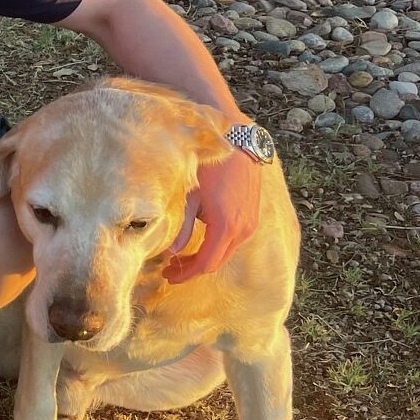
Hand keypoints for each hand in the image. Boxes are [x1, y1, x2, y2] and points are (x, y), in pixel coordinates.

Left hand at [165, 150, 261, 281]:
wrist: (239, 144)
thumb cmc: (210, 166)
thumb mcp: (189, 196)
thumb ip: (182, 226)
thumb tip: (171, 252)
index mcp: (226, 227)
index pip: (205, 264)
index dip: (184, 274)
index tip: (167, 275)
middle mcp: (243, 229)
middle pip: (216, 262)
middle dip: (192, 269)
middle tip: (170, 268)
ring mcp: (250, 224)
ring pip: (225, 252)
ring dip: (204, 258)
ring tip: (181, 257)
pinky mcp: (252, 217)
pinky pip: (233, 241)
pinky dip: (215, 247)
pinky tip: (199, 243)